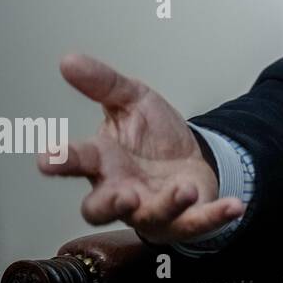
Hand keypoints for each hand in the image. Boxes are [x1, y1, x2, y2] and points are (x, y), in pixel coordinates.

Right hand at [36, 53, 244, 244]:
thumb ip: (103, 84)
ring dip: (167, 204)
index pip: (77, 161)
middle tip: (123, 194)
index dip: (61, 161)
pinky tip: (234, 206)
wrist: (189, 158)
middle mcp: (122, 190)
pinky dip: (215, 216)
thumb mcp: (132, 101)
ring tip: (183, 189)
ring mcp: (151, 208)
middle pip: (100, 207)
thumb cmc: (152, 138)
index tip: (48, 159)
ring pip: (149, 217)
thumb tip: (69, 60)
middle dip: (109, 203)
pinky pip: (198, 222)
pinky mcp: (184, 219)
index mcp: (104, 161)